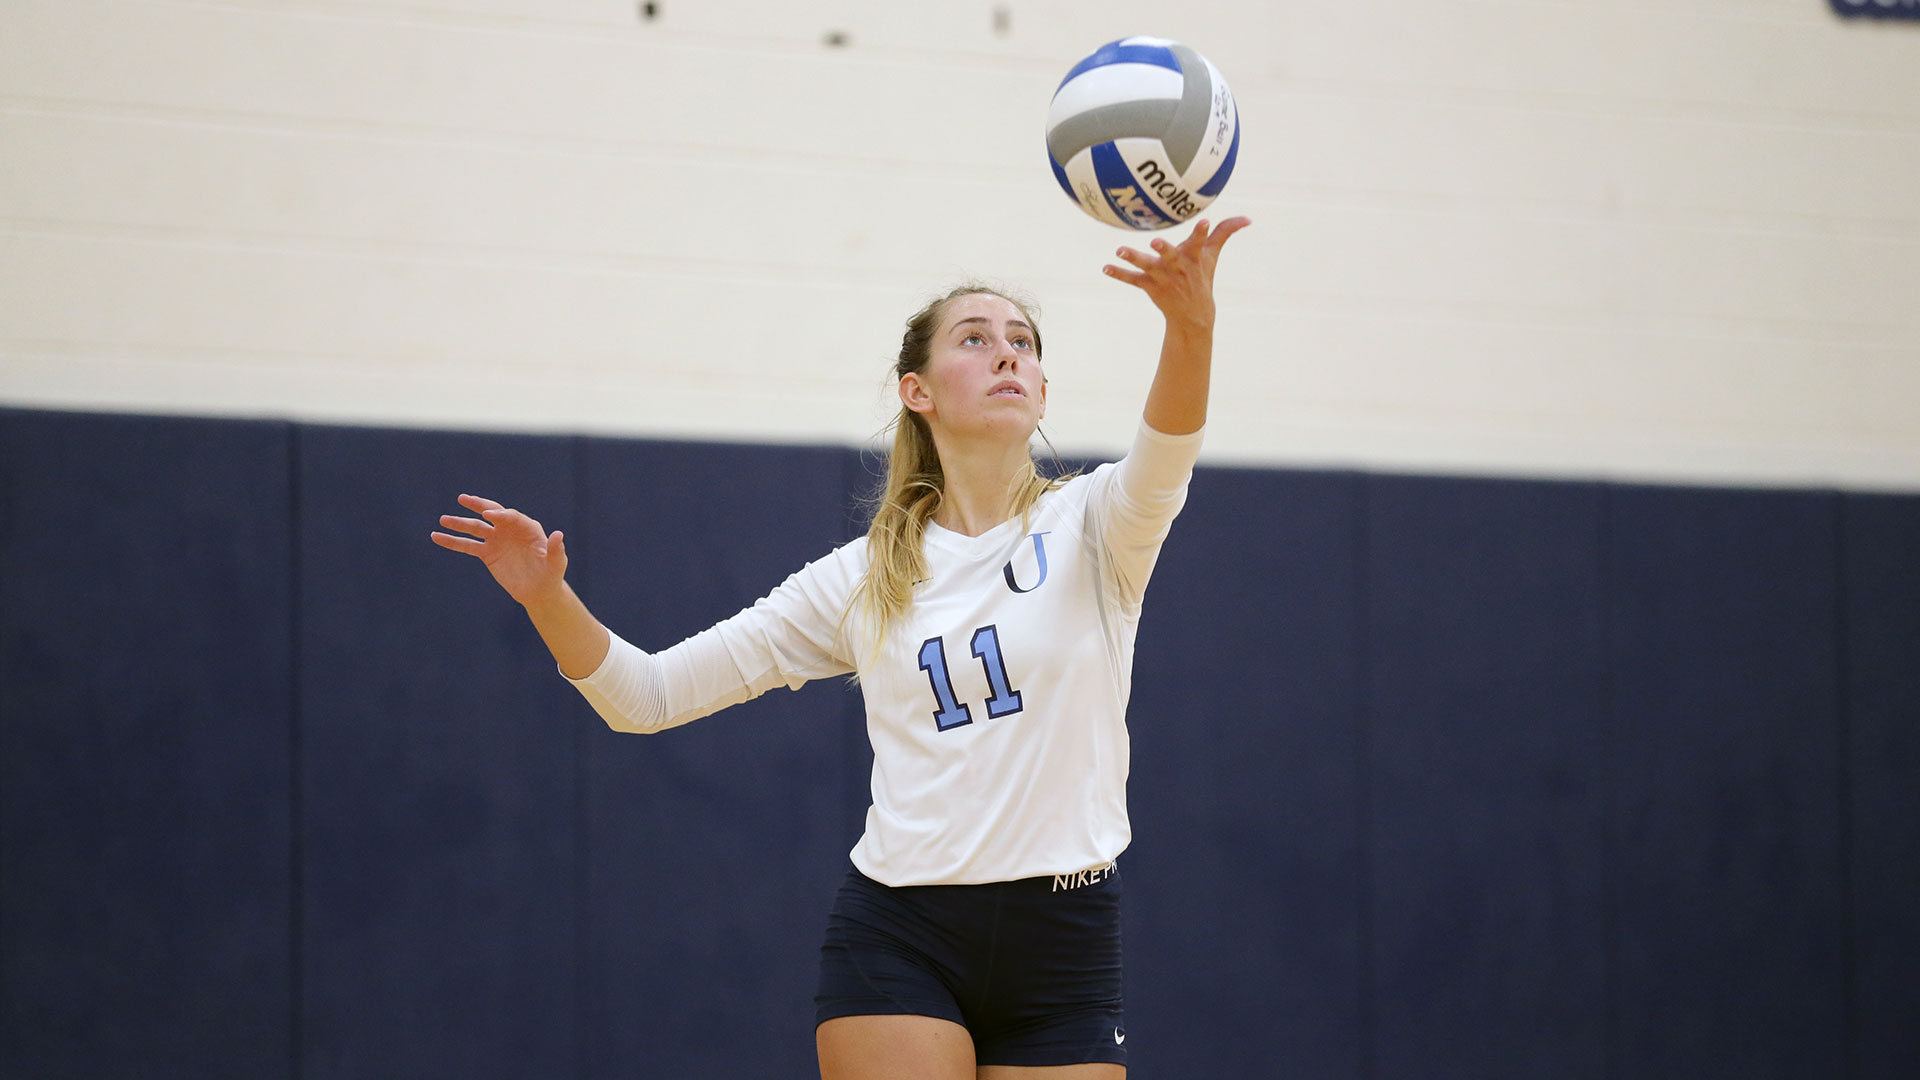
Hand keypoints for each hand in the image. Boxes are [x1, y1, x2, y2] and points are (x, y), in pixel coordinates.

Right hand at [430, 493, 567, 607]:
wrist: (538, 591)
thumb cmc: (550, 576)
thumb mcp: (556, 564)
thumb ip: (555, 550)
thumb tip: (558, 534)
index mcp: (528, 528)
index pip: (512, 516)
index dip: (500, 514)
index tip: (487, 515)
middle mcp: (511, 530)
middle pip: (493, 513)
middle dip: (478, 505)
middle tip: (463, 499)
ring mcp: (497, 540)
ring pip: (476, 528)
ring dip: (459, 523)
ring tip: (442, 519)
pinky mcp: (487, 553)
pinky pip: (468, 545)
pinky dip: (452, 541)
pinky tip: (436, 537)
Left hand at [1103, 216, 1251, 330]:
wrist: (1192, 315)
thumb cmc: (1202, 277)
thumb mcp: (1214, 255)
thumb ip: (1226, 232)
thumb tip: (1248, 218)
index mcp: (1194, 258)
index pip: (1200, 243)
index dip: (1201, 234)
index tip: (1204, 223)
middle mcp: (1178, 267)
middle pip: (1170, 257)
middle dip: (1164, 250)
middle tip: (1155, 243)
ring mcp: (1162, 278)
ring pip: (1147, 266)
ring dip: (1133, 259)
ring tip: (1119, 251)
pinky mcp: (1149, 286)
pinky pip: (1132, 279)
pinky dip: (1119, 274)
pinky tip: (1105, 268)